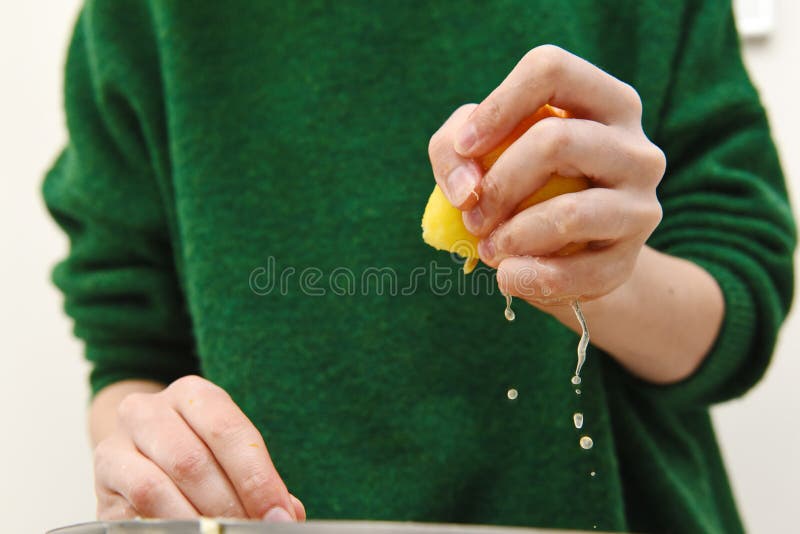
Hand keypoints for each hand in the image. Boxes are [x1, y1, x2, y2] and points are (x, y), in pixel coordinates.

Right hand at [93, 375, 304, 520]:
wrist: (139, 456)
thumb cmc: (197, 457)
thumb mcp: (229, 458)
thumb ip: (256, 482)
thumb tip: (288, 513)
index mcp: (194, 394)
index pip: (230, 432)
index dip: (258, 479)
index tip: (280, 514)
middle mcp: (150, 409)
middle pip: (194, 460)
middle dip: (229, 505)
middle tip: (252, 528)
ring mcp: (118, 441)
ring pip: (158, 485)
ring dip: (197, 518)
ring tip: (220, 532)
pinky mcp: (102, 476)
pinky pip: (134, 505)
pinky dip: (168, 523)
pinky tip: (189, 531)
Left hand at [429, 45, 664, 304]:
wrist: (571, 254)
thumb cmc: (522, 187)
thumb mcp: (482, 153)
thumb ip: (453, 149)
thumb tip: (464, 191)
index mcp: (602, 102)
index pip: (551, 70)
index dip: (498, 106)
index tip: (467, 146)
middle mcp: (635, 146)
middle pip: (556, 141)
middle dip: (497, 184)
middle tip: (471, 215)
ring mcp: (641, 204)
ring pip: (570, 213)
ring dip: (512, 236)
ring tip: (489, 248)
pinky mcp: (631, 258)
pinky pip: (578, 273)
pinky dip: (529, 278)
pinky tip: (507, 276)